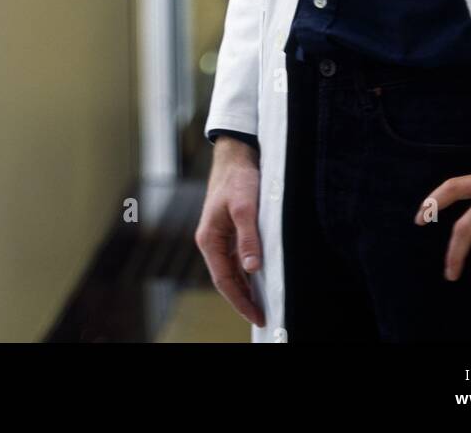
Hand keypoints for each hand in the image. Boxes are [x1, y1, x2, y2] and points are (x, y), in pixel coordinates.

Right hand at [195, 138, 264, 325]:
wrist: (235, 155)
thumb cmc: (238, 179)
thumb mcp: (245, 207)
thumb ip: (248, 238)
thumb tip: (252, 268)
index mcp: (209, 239)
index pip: (223, 280)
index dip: (240, 301)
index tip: (257, 316)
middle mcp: (210, 240)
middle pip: (225, 278)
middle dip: (242, 299)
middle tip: (262, 316)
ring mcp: (218, 236)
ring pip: (230, 269)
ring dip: (244, 287)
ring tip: (261, 304)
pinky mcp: (227, 229)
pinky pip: (235, 258)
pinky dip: (245, 272)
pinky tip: (257, 279)